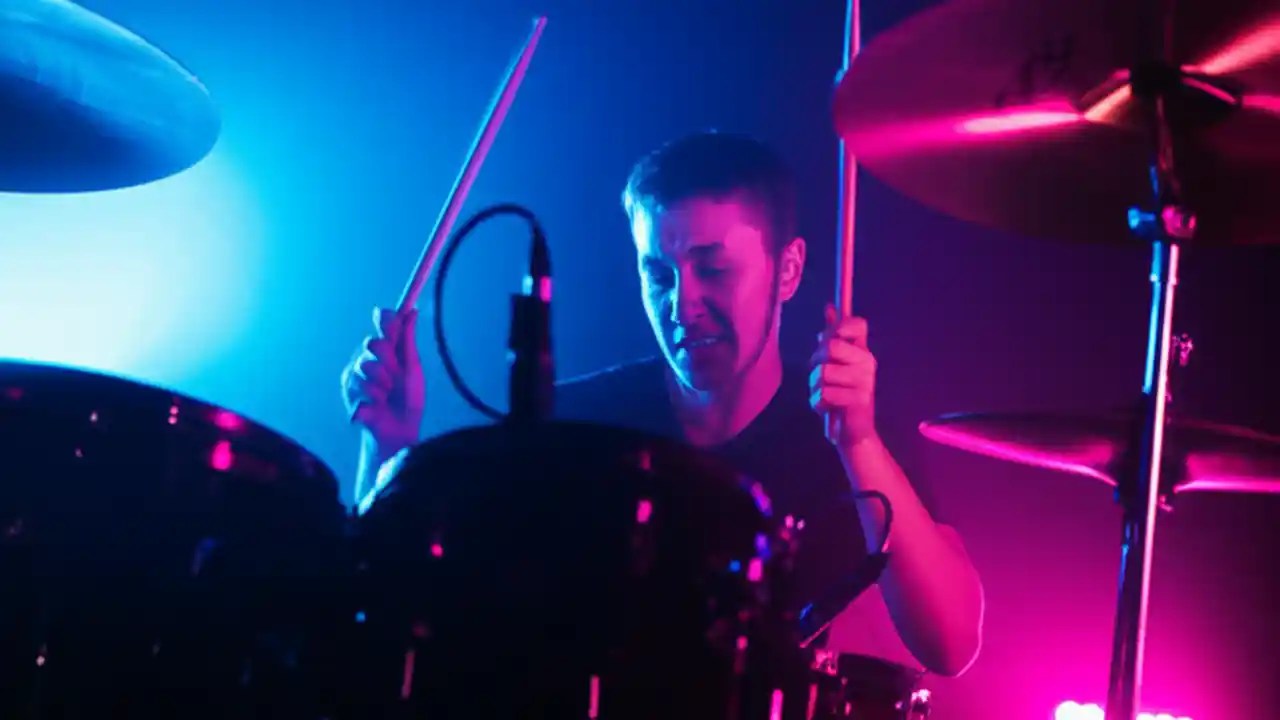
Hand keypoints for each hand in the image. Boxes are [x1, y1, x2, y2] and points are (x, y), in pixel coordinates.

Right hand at [340, 306, 424, 457]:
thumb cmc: (409, 400)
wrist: (400, 430)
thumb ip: (408, 341)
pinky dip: (374, 398)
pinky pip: (360, 386)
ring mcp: (356, 375)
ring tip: (387, 396)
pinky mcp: (349, 392)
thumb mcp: (412, 369)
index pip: (383, 326)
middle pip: (372, 343)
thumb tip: (413, 311)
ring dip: (382, 383)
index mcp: (387, 351)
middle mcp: (368, 359)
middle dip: (388, 360)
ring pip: (365, 366)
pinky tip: (377, 405)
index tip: (387, 314)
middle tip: (395, 376)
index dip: (385, 319)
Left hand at [809, 303, 877, 448]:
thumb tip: (829, 307)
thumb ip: (831, 337)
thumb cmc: (839, 394)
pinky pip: (824, 393)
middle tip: (822, 377)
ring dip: (815, 387)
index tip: (833, 335)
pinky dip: (818, 403)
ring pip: (823, 372)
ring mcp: (865, 381)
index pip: (857, 324)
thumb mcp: (833, 364)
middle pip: (831, 346)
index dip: (841, 325)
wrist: (852, 431)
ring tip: (826, 395)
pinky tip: (828, 408)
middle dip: (816, 362)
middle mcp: (867, 362)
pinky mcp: (859, 401)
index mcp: (861, 351)